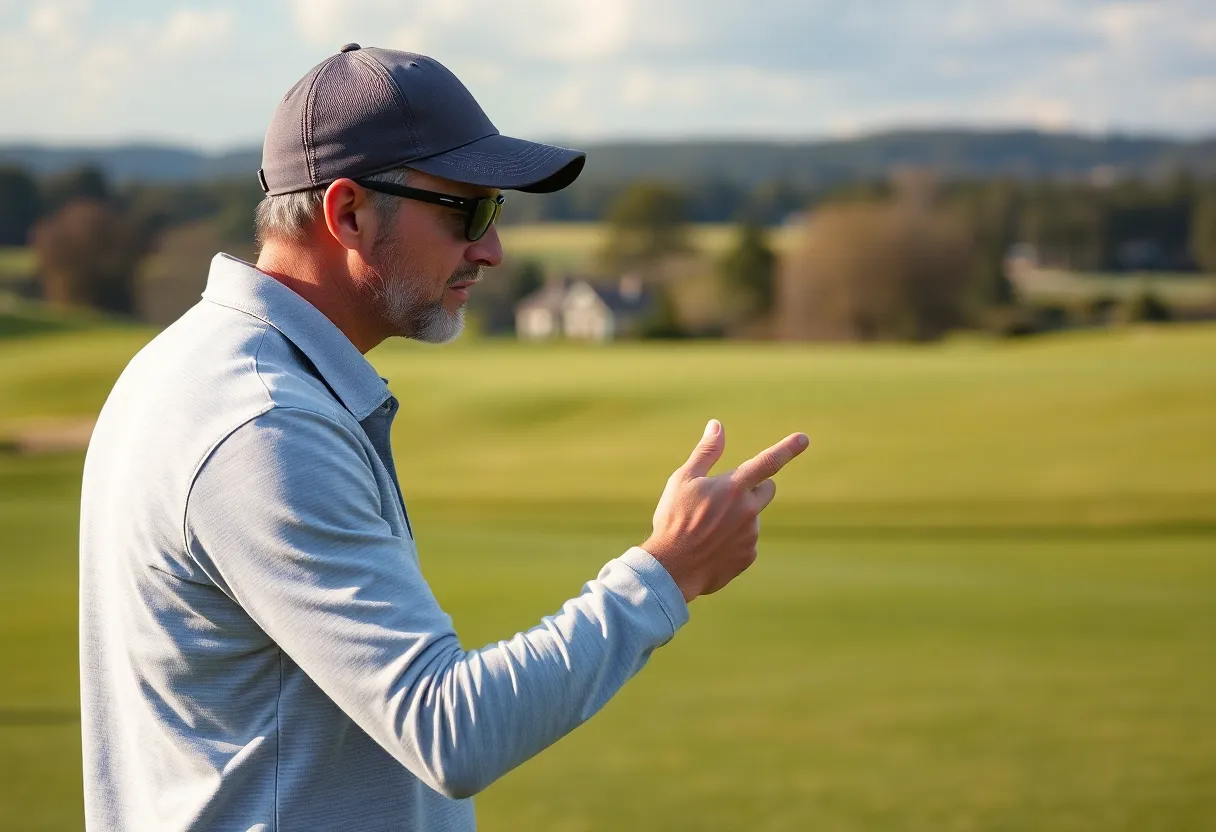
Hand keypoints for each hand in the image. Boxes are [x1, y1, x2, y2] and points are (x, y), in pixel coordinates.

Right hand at [642, 420, 808, 602]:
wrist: (672, 568)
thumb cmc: (674, 519)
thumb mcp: (683, 480)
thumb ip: (706, 452)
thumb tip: (717, 425)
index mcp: (734, 487)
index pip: (768, 462)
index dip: (787, 448)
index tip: (804, 438)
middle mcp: (749, 510)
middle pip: (766, 489)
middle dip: (752, 488)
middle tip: (723, 497)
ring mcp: (751, 535)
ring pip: (752, 517)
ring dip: (738, 517)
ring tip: (707, 529)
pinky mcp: (749, 556)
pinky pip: (747, 541)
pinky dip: (733, 540)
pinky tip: (712, 546)